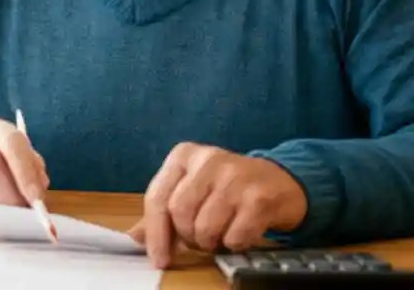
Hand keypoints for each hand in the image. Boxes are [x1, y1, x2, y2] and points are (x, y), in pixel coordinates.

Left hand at [129, 143, 306, 268]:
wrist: (279, 181)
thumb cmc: (227, 188)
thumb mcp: (192, 189)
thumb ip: (162, 212)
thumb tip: (134, 238)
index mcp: (184, 155)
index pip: (157, 197)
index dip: (155, 234)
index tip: (158, 259)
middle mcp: (208, 159)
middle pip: (179, 212)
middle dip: (187, 236)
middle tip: (199, 241)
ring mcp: (235, 176)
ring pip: (205, 227)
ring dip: (210, 242)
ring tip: (219, 236)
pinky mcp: (259, 197)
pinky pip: (234, 236)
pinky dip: (234, 244)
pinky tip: (239, 233)